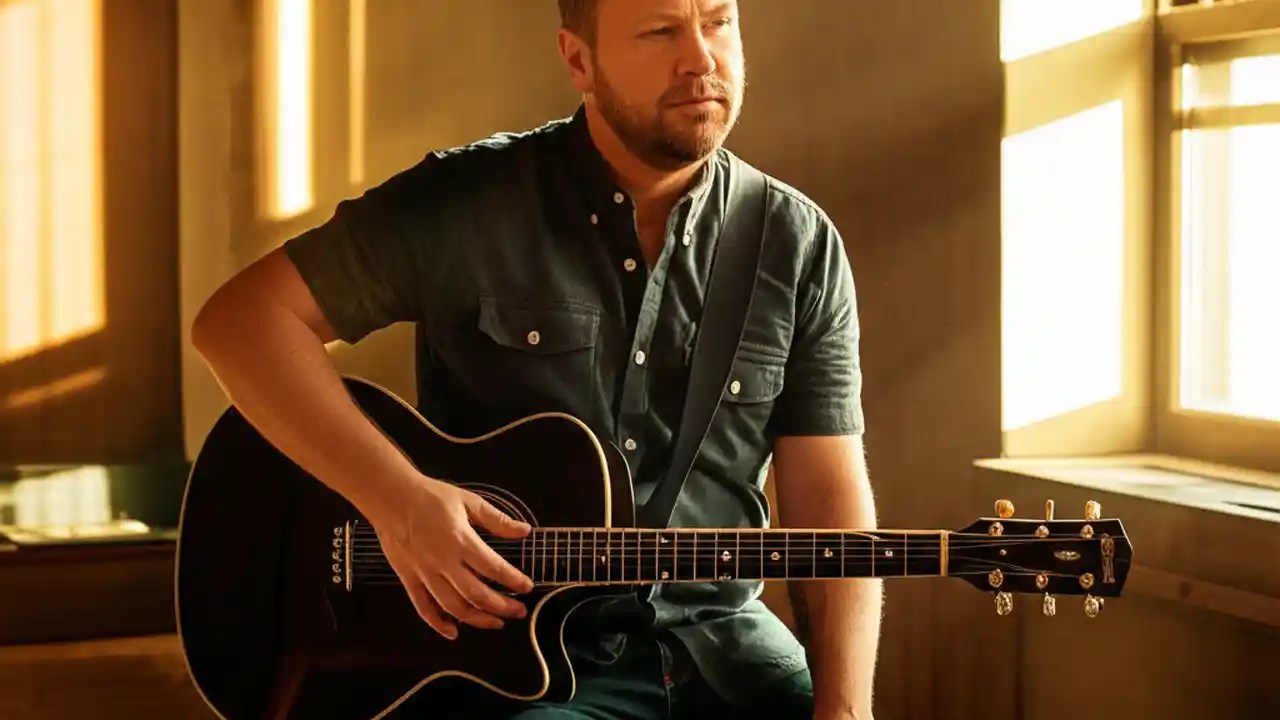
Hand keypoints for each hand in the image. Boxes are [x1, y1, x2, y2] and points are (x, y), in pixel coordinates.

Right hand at [365, 473, 533, 638]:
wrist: (391, 496)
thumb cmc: (430, 496)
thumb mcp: (469, 501)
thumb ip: (498, 520)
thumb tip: (524, 531)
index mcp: (461, 540)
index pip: (494, 568)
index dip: (514, 581)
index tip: (527, 587)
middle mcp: (444, 561)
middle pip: (477, 594)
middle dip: (502, 606)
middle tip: (519, 610)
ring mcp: (425, 573)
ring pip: (454, 606)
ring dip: (478, 619)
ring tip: (496, 623)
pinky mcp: (408, 578)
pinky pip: (423, 607)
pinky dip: (438, 623)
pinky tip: (453, 632)